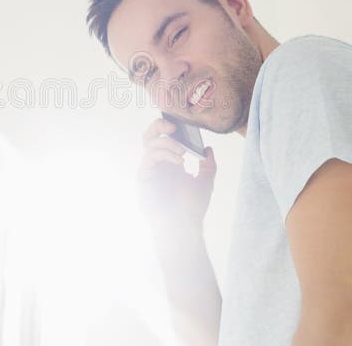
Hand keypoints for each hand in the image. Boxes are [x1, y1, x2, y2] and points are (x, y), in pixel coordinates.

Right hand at [137, 117, 217, 231]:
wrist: (184, 226)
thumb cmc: (192, 207)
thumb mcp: (205, 182)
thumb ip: (208, 165)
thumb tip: (208, 149)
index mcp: (169, 163)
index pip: (162, 138)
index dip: (167, 127)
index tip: (181, 124)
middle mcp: (157, 164)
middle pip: (149, 136)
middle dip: (159, 126)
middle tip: (174, 127)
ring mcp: (149, 170)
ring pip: (150, 145)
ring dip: (168, 144)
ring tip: (183, 152)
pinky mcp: (143, 178)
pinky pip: (149, 159)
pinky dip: (165, 155)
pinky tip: (178, 162)